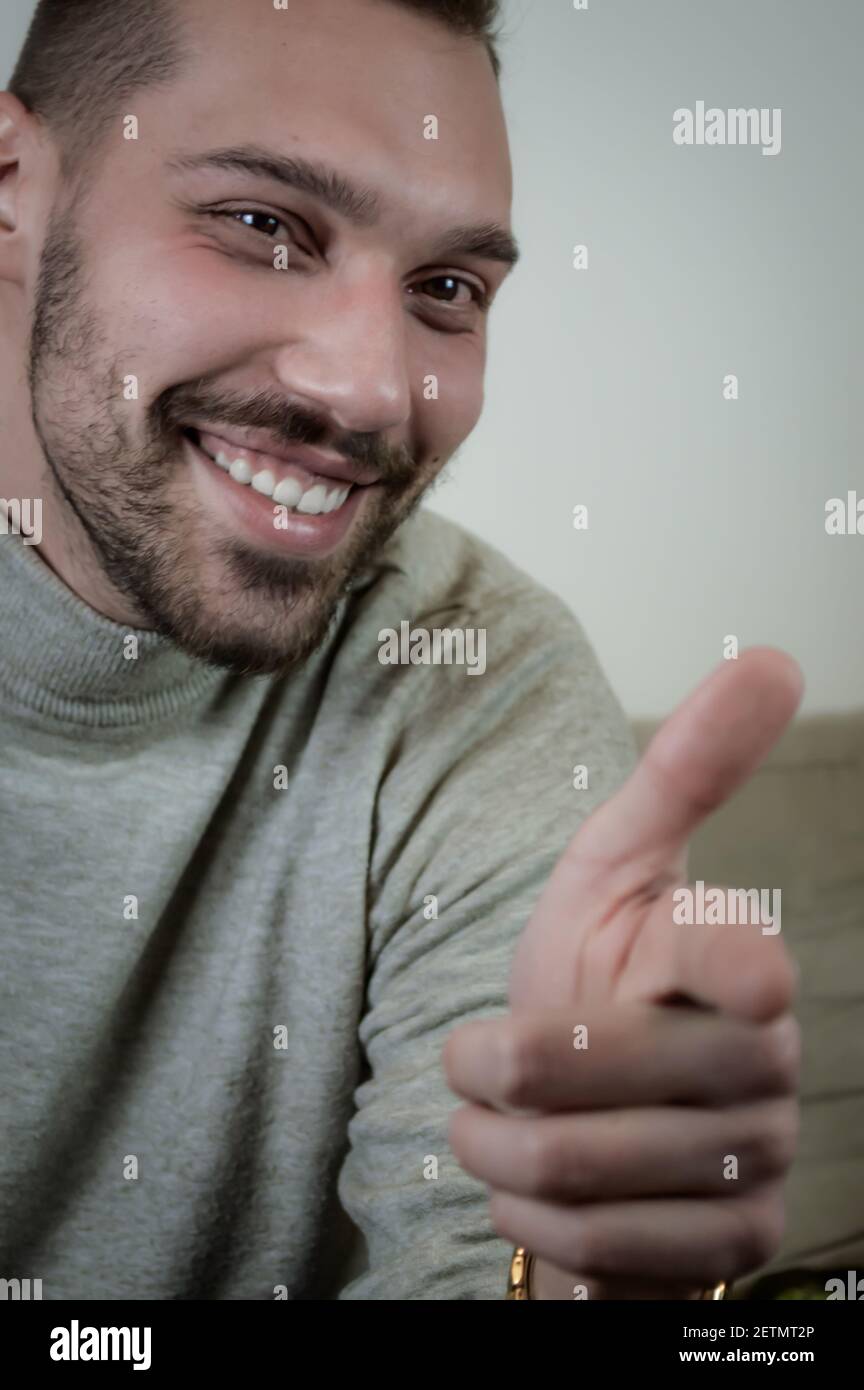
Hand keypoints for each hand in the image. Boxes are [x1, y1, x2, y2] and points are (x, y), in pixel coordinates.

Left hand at [443, 647, 803, 1298]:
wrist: (585, 1108)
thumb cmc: (597, 970)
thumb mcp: (614, 865)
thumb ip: (686, 770)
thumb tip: (773, 655)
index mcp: (739, 960)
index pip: (735, 962)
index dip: (703, 966)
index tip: (697, 970)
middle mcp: (770, 1058)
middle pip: (595, 1073)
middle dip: (496, 1073)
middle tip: (475, 1064)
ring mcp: (760, 1156)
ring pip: (584, 1168)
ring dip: (501, 1149)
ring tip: (495, 1128)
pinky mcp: (734, 1242)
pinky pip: (606, 1248)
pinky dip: (539, 1221)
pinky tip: (542, 1193)